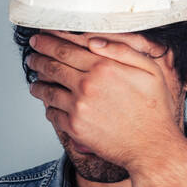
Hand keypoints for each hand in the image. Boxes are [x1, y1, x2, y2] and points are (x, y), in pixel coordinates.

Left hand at [26, 30, 184, 172]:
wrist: (152, 148)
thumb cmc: (154, 110)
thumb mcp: (149, 70)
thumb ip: (122, 50)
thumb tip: (95, 40)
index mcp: (103, 67)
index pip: (66, 48)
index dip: (48, 41)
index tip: (39, 38)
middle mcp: (87, 85)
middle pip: (52, 67)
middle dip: (38, 59)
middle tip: (32, 56)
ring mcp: (78, 107)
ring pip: (47, 91)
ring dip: (37, 84)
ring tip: (34, 82)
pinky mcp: (75, 128)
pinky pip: (52, 114)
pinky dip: (47, 107)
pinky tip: (48, 105)